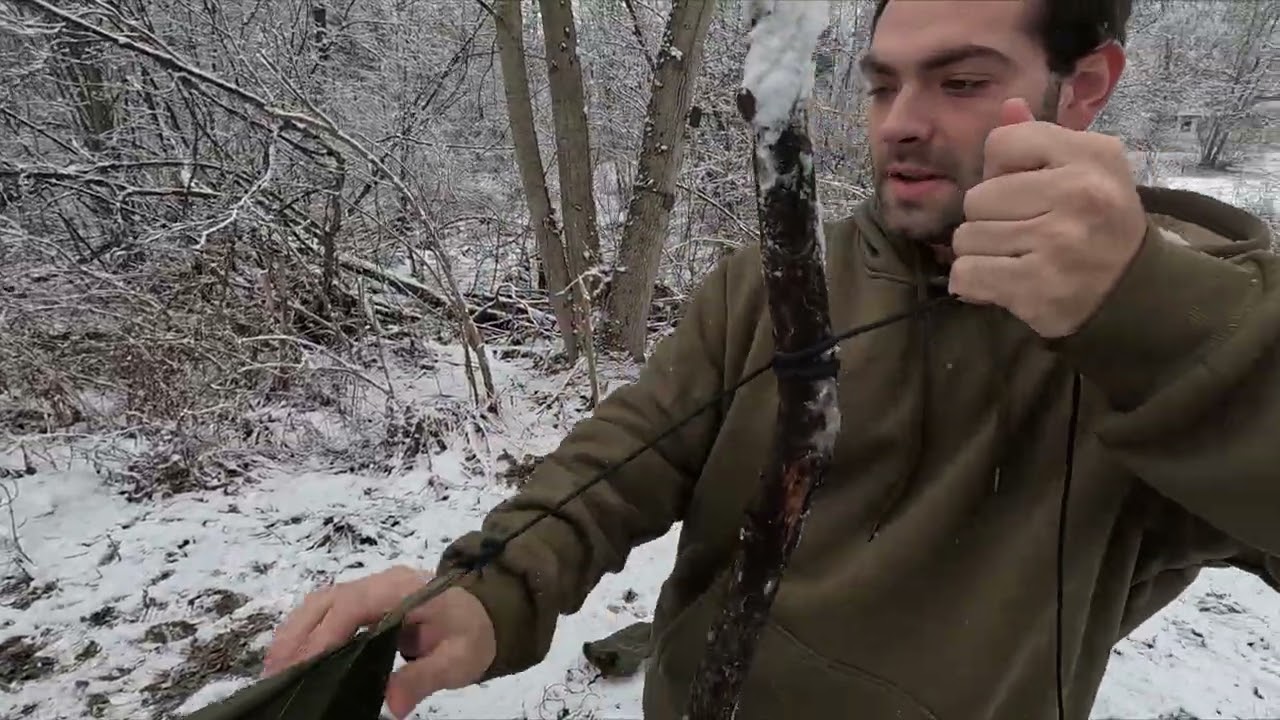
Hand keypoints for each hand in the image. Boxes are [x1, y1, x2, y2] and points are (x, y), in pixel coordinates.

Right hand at [261, 565, 496, 718]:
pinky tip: (295, 659)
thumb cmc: (473, 634)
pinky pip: (329, 611)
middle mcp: (382, 583)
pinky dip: (307, 632)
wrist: (487, 615)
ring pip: (322, 603)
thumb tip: (391, 703)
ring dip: (296, 633)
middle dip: (298, 634)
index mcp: (404, 590)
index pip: (354, 604)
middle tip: (275, 673)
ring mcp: (372, 590)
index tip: (304, 665)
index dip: (326, 633)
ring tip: (276, 670)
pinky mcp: (366, 602)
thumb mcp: (459, 659)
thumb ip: (424, 677)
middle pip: (328, 600)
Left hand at [949, 97, 1147, 337]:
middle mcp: (1079, 193)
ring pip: (966, 238)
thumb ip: (1040, 138)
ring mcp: (1058, 241)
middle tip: (1021, 232)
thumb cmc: (1099, 224)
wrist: (1134, 291)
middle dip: (988, 218)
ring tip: (1015, 258)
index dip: (1000, 170)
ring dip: (981, 253)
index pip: (1001, 143)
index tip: (1025, 190)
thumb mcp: (1085, 170)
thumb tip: (1008, 105)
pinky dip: (972, 283)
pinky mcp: (1038, 286)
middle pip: (976, 197)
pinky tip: (999, 282)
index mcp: (1091, 154)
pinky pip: (966, 275)